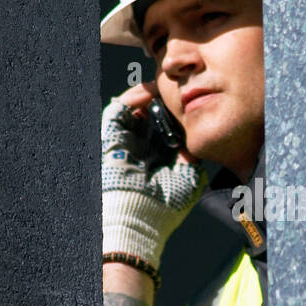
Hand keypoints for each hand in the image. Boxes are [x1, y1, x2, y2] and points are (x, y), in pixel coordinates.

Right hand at [102, 82, 207, 270]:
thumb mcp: (189, 179)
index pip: (168, 130)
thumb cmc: (165, 207)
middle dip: (164, 102)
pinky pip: (117, 110)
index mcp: (160, 160)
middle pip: (152, 116)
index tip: (192, 103)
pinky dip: (132, 97)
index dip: (178, 115)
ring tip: (163, 86)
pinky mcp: (110, 140)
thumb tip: (196, 138)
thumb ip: (193, 157)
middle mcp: (142, 149)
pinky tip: (149, 91)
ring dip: (148, 95)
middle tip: (178, 89)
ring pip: (134, 110)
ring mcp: (125, 144)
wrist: (139, 219)